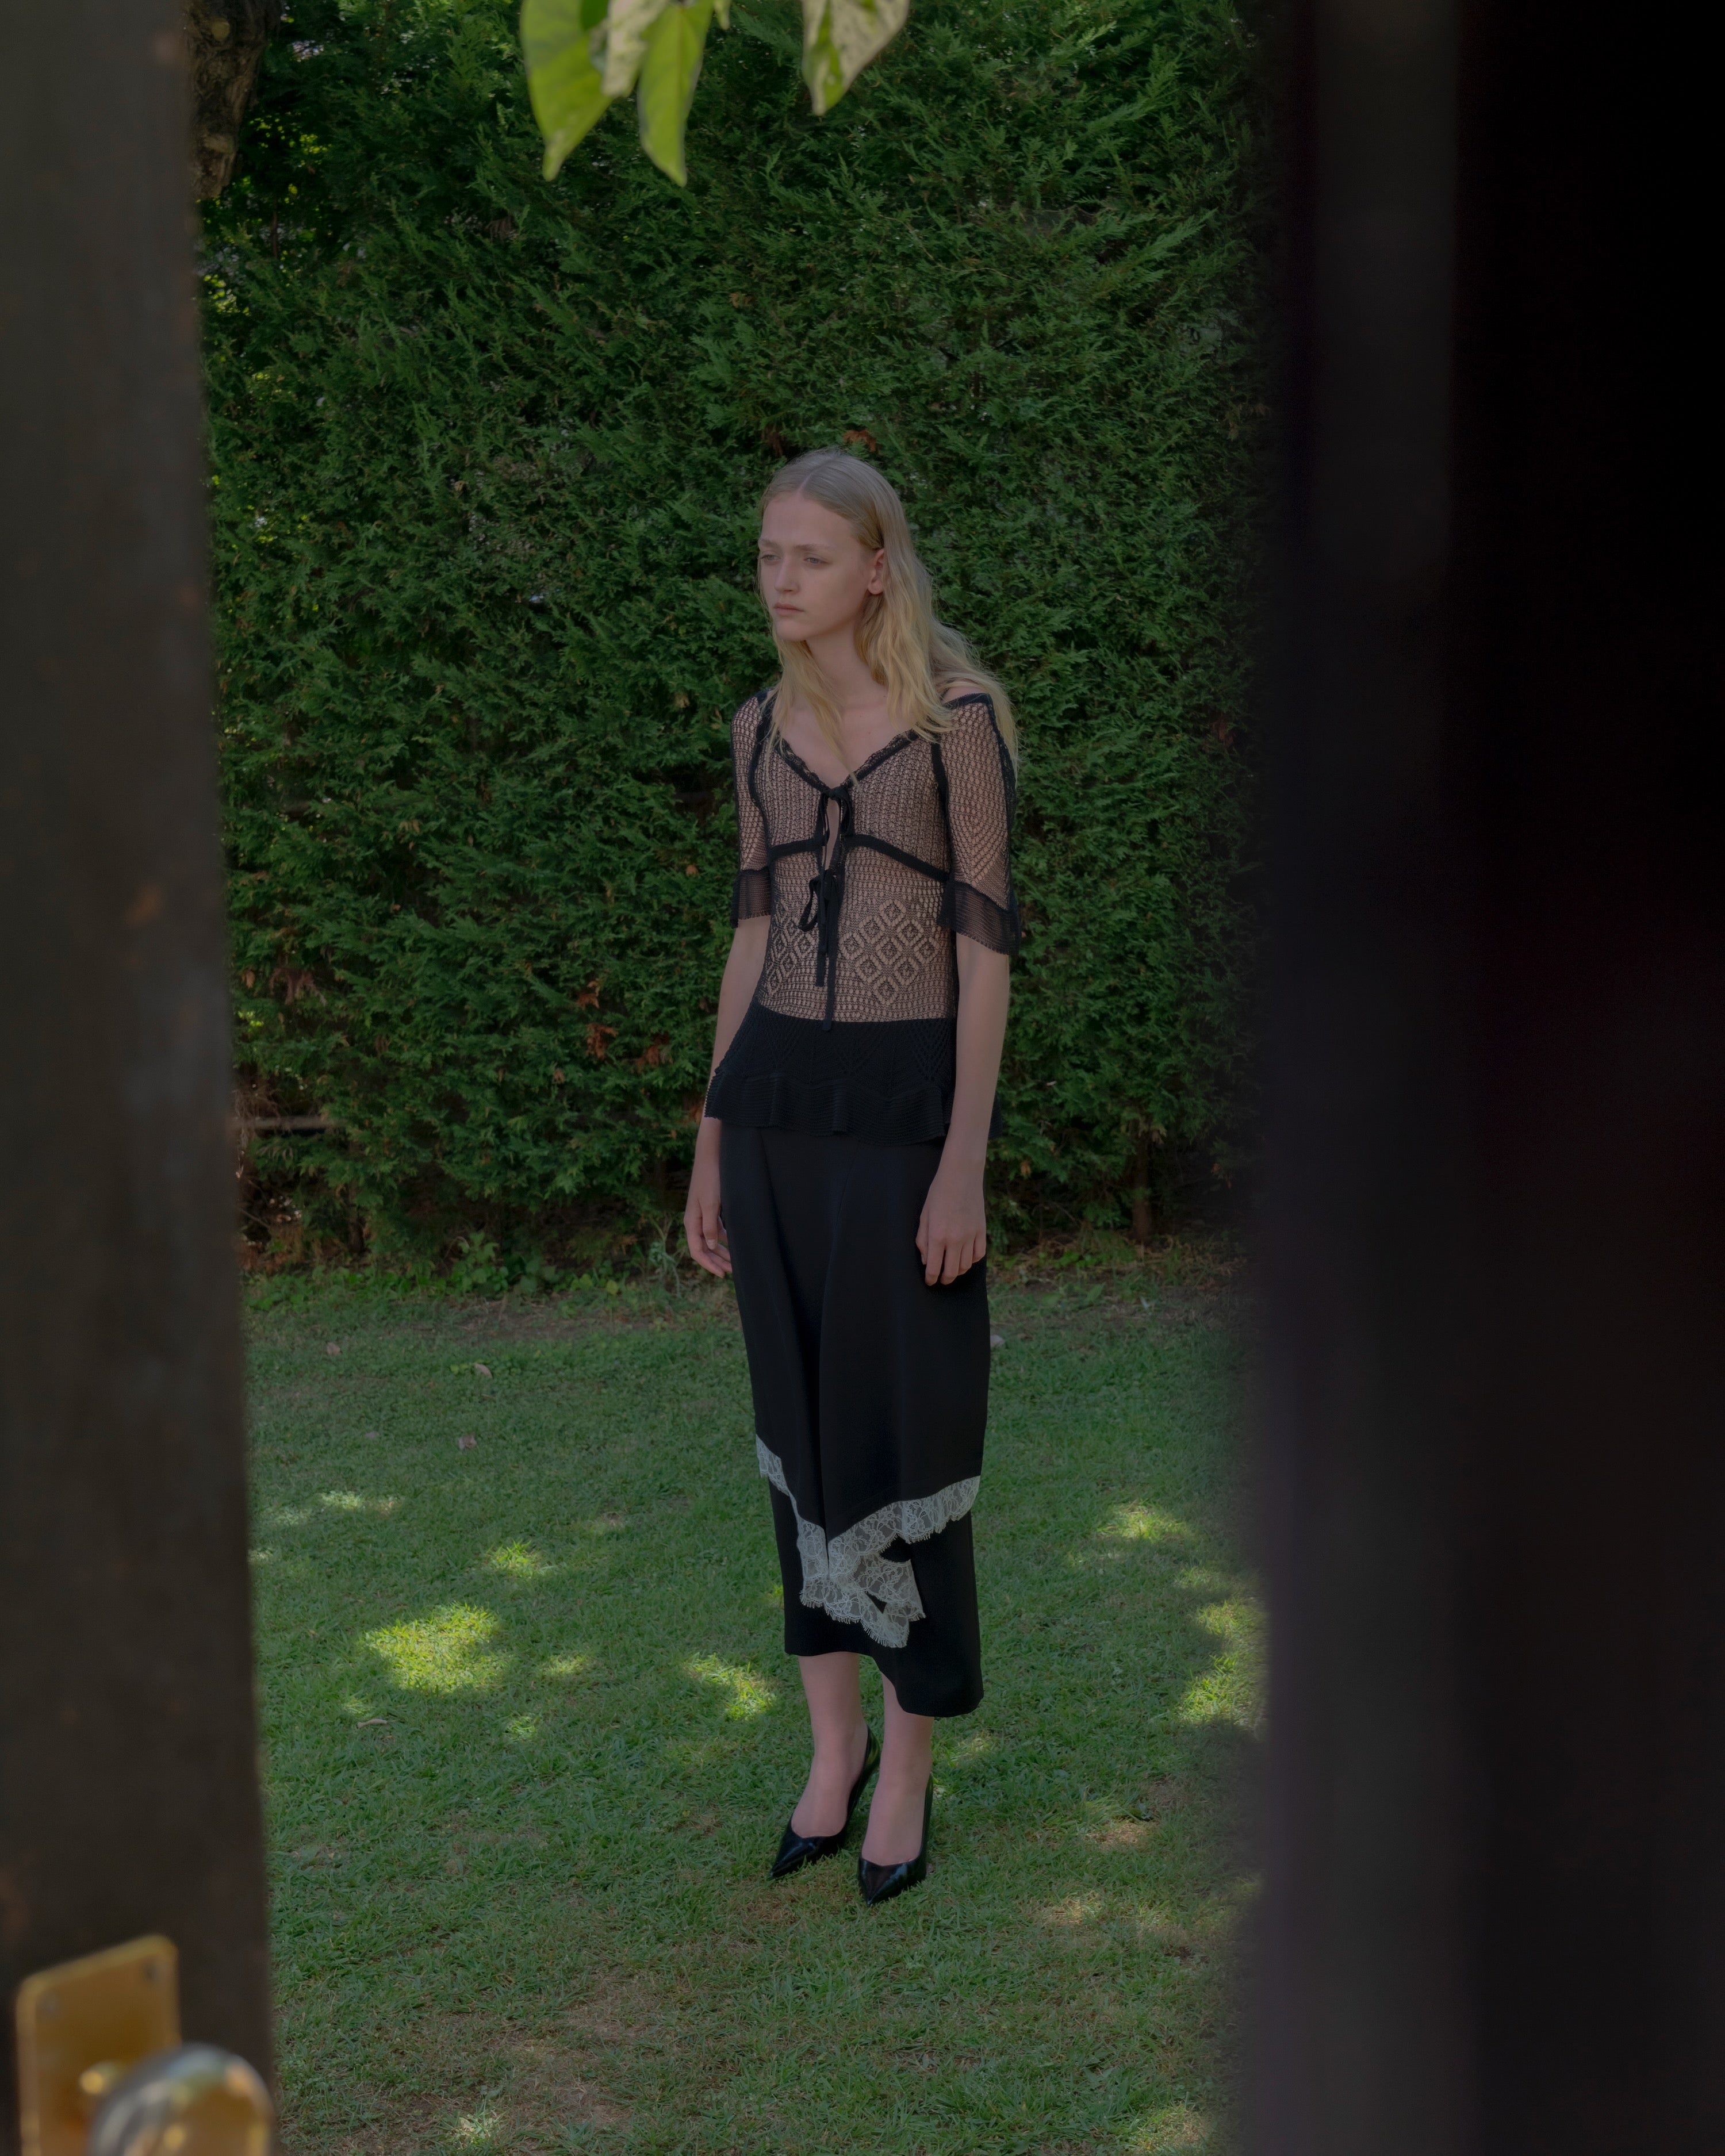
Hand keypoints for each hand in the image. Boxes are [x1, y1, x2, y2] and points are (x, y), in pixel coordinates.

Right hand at [684, 1121, 729, 1276]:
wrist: (712, 1155)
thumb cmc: (711, 1178)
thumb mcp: (711, 1204)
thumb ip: (709, 1226)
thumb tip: (710, 1246)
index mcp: (691, 1222)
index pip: (697, 1251)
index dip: (709, 1264)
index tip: (722, 1274)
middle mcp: (695, 1220)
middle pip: (703, 1248)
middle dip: (717, 1261)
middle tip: (732, 1272)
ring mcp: (703, 1214)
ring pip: (710, 1240)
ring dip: (721, 1251)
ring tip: (735, 1261)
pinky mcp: (711, 1208)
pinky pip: (715, 1229)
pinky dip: (723, 1238)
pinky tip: (734, 1242)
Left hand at [916, 1157, 986, 1285]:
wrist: (962, 1176)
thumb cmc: (939, 1193)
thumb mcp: (924, 1216)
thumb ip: (923, 1240)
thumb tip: (926, 1260)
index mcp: (938, 1236)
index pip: (934, 1268)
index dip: (931, 1278)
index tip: (930, 1281)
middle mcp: (955, 1240)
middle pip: (952, 1271)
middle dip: (945, 1279)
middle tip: (941, 1279)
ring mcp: (971, 1236)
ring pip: (966, 1266)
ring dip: (958, 1271)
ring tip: (953, 1269)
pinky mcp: (981, 1231)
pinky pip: (979, 1254)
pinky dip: (972, 1260)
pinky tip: (966, 1257)